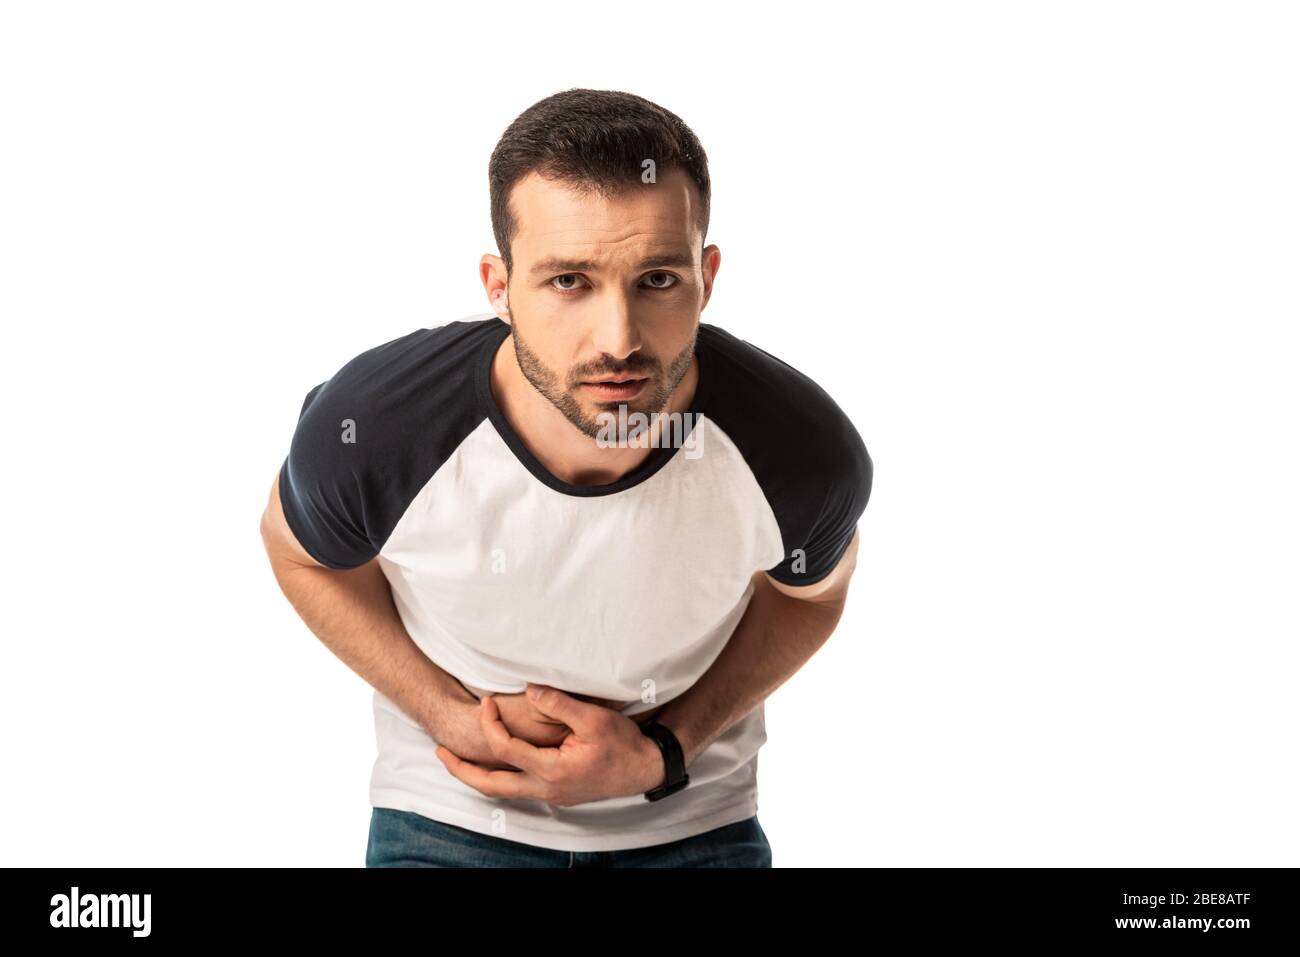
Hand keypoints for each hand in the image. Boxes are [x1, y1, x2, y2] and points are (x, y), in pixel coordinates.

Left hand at [434, 684, 665, 806]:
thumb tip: (529, 689)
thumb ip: (558, 703)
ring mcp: (550, 795)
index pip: (505, 749)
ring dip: (476, 777)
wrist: (644, 768)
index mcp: (551, 770)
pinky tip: (494, 765)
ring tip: (456, 761)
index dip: (490, 724)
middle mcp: (545, 788)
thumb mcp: (592, 717)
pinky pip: (516, 790)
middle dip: (461, 770)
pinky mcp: (556, 793)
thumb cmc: (622, 743)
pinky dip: (497, 778)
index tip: (485, 702)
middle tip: (440, 752)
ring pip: (502, 792)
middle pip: (490, 785)